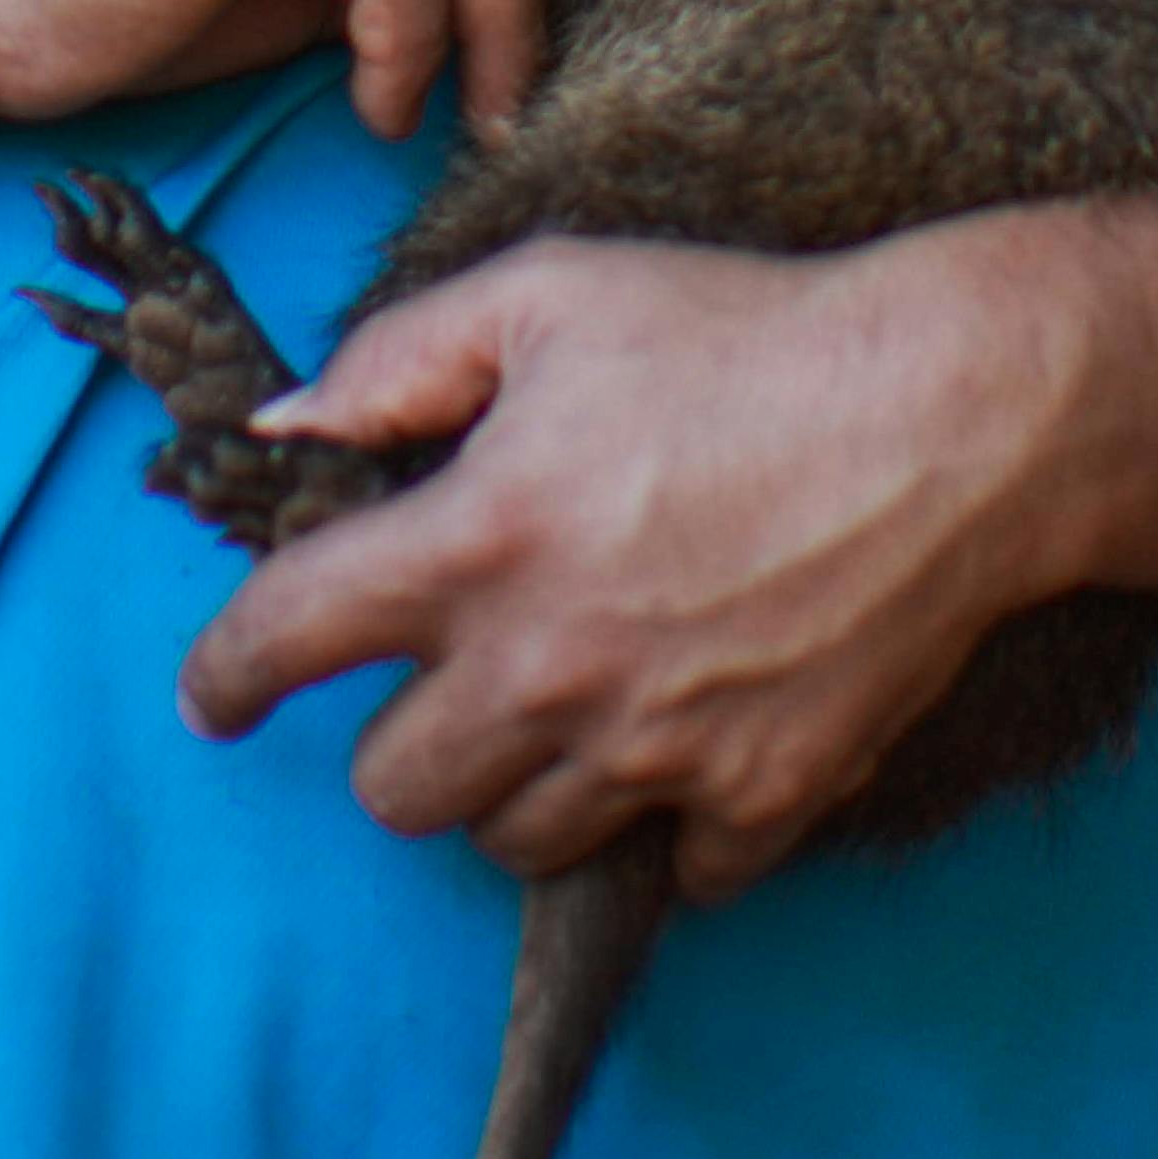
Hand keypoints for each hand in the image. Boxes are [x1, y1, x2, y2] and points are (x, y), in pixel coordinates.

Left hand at [179, 218, 1089, 900]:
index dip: (224, 675)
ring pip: (515, 840)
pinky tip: (687, 729)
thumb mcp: (550, 291)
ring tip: (569, 698)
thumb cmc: (740, 332)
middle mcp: (544, 668)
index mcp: (475, 540)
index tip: (210, 699)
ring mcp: (652, 749)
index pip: (290, 639)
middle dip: (401, 735)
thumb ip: (399, 358)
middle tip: (450, 672)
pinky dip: (663, 819)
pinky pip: (667, 866)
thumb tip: (291, 422)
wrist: (946, 413)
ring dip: (519, 783)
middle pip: (395, 790)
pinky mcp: (758, 799)